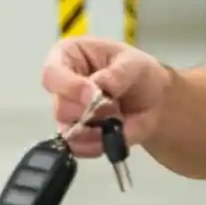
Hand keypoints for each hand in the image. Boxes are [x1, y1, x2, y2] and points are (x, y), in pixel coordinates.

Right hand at [42, 37, 170, 157]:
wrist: (153, 100)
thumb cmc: (138, 72)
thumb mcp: (133, 63)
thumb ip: (115, 75)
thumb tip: (97, 88)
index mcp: (68, 56)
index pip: (52, 73)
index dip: (70, 86)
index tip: (93, 95)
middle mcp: (62, 86)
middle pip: (61, 107)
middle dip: (91, 111)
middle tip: (116, 106)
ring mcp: (67, 113)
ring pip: (69, 130)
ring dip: (98, 128)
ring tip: (118, 118)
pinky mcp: (76, 136)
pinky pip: (77, 148)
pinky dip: (97, 145)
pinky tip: (113, 136)